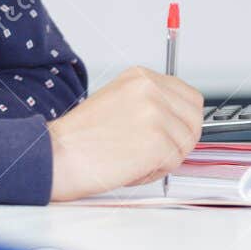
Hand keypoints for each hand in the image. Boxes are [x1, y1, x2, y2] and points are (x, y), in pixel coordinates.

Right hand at [47, 66, 203, 200]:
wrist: (55, 156)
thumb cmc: (79, 138)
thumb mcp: (117, 101)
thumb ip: (149, 103)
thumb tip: (177, 119)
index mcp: (141, 77)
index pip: (189, 96)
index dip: (184, 120)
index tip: (173, 132)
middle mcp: (151, 89)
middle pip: (195, 118)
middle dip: (180, 141)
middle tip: (156, 153)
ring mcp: (155, 114)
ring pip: (185, 143)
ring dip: (164, 159)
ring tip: (134, 160)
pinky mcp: (156, 141)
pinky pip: (173, 162)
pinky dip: (154, 173)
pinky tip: (131, 169)